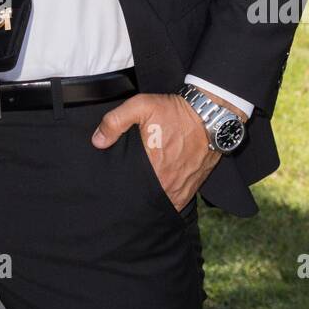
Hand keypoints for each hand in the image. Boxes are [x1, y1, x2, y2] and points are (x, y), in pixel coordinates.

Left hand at [91, 91, 224, 211]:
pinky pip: (177, 202)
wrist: (211, 115)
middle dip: (135, 196)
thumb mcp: (141, 106)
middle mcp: (168, 183)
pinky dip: (168, 199)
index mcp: (152, 167)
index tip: (114, 186)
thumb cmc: (175, 111)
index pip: (130, 189)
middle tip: (127, 189)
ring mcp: (182, 188)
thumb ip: (115, 121)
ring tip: (141, 193)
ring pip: (161, 203)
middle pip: (144, 199)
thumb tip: (97, 141)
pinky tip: (160, 192)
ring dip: (152, 199)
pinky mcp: (194, 187)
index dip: (120, 189)